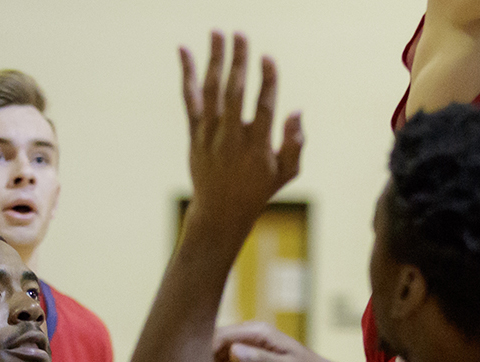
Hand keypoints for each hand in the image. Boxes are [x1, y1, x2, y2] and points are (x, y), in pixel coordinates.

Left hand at [180, 32, 304, 231]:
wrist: (220, 211)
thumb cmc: (260, 188)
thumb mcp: (286, 172)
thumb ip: (295, 143)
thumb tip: (297, 111)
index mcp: (256, 148)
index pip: (262, 109)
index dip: (267, 83)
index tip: (268, 58)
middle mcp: (230, 140)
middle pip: (233, 95)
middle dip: (238, 63)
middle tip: (242, 34)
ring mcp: (209, 136)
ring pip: (211, 92)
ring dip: (214, 59)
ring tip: (218, 32)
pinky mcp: (194, 134)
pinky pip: (189, 99)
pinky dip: (186, 74)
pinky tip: (183, 49)